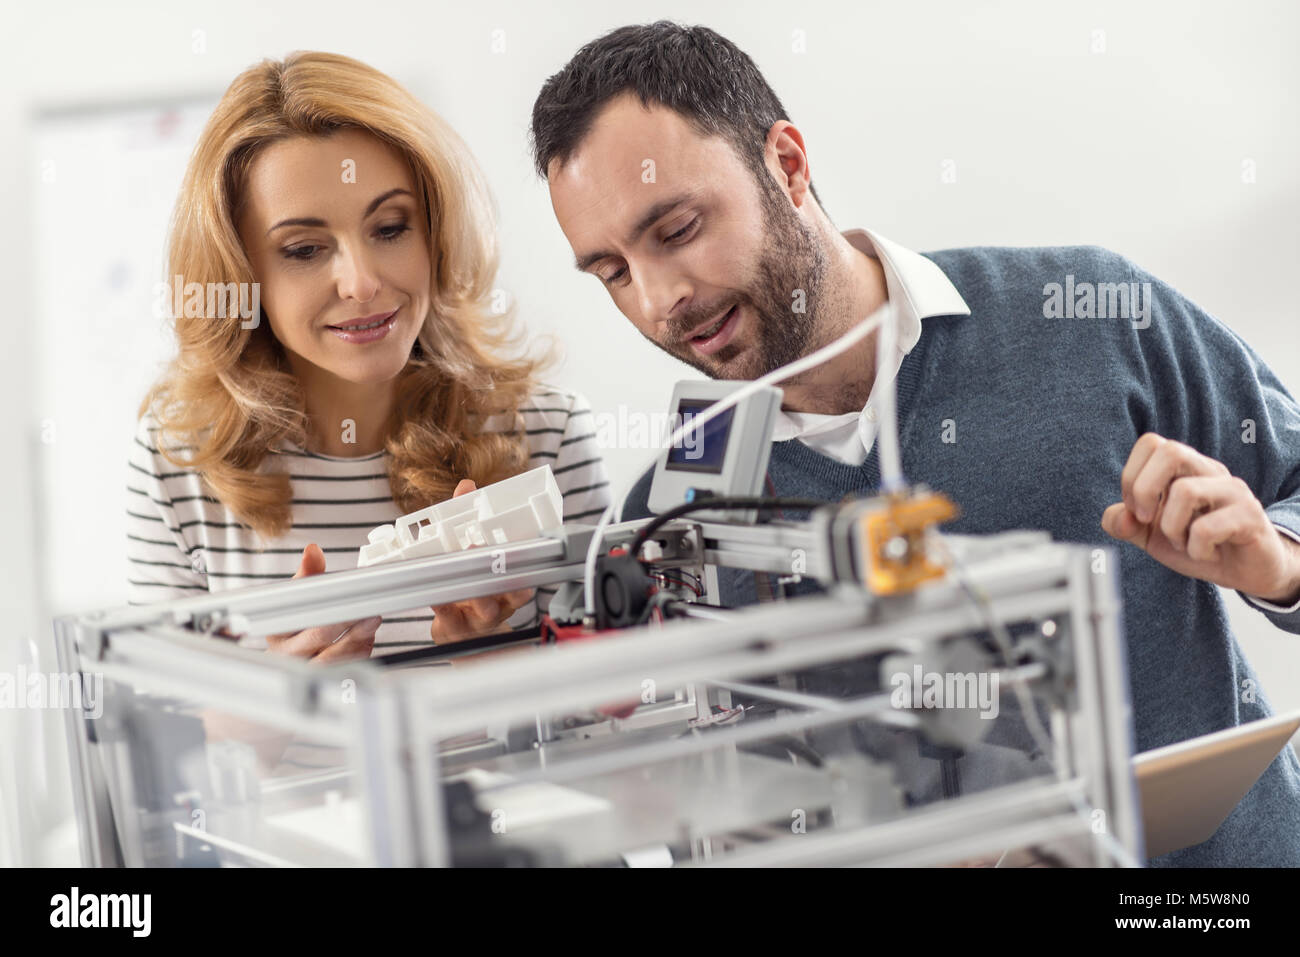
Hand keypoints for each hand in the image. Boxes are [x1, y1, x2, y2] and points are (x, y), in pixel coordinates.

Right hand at [265, 544, 380, 661]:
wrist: (296, 658)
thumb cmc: (296, 625)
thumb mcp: (296, 596)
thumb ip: (308, 572)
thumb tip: (312, 551)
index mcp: (276, 631)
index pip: (294, 615)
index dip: (318, 604)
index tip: (336, 593)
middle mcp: (288, 654)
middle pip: (317, 637)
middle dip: (344, 619)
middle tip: (363, 605)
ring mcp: (308, 668)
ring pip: (334, 656)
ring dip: (357, 636)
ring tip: (371, 619)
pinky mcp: (329, 678)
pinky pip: (348, 665)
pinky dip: (362, 649)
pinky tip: (367, 634)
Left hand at [429, 479, 535, 642]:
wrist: (460, 631)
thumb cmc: (471, 585)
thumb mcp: (473, 550)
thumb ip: (468, 516)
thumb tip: (466, 486)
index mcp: (510, 579)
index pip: (525, 567)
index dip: (526, 556)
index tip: (523, 543)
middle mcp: (502, 600)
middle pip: (513, 590)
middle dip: (504, 572)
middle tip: (487, 553)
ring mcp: (480, 616)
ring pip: (487, 609)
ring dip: (479, 594)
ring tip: (469, 581)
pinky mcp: (456, 626)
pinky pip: (450, 617)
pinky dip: (443, 605)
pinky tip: (437, 595)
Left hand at [1101, 433, 1299, 603]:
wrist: (1244, 571)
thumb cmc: (1199, 545)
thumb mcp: (1151, 537)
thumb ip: (1125, 524)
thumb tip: (1117, 516)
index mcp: (1185, 469)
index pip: (1152, 443)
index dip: (1131, 476)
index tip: (1135, 509)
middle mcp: (1209, 472)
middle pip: (1171, 451)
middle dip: (1144, 490)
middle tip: (1146, 519)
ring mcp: (1232, 492)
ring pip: (1185, 490)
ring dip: (1171, 527)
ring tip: (1182, 542)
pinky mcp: (1250, 516)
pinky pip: (1207, 528)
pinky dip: (1195, 548)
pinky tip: (1204, 553)